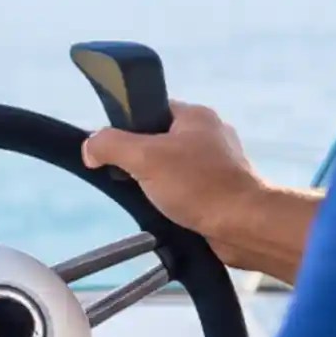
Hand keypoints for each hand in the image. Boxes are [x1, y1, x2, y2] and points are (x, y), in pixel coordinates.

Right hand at [81, 101, 263, 267]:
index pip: (150, 110)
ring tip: (153, 198)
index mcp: (195, 115)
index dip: (127, 127)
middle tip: (132, 177)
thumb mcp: (144, 157)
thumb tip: (90, 148)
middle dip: (141, 161)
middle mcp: (210, 134)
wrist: (245, 226)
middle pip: (158, 140)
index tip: (115, 149)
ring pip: (172, 168)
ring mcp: (219, 163)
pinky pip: (188, 189)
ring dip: (157, 184)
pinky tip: (171, 212)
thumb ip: (110, 145)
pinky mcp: (223, 190)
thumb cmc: (199, 185)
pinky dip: (175, 200)